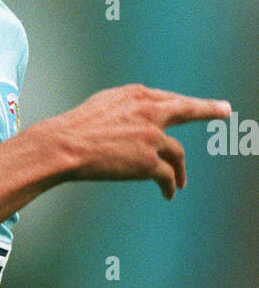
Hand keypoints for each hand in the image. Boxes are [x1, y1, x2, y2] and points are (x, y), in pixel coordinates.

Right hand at [49, 84, 230, 198]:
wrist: (64, 146)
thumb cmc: (74, 128)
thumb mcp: (102, 104)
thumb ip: (124, 107)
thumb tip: (132, 117)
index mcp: (136, 95)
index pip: (166, 99)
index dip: (181, 104)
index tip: (195, 104)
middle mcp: (150, 111)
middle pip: (187, 110)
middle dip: (208, 110)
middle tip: (224, 111)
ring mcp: (152, 136)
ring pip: (177, 153)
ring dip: (180, 169)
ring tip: (180, 182)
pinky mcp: (148, 161)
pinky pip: (167, 175)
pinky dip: (170, 185)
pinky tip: (169, 193)